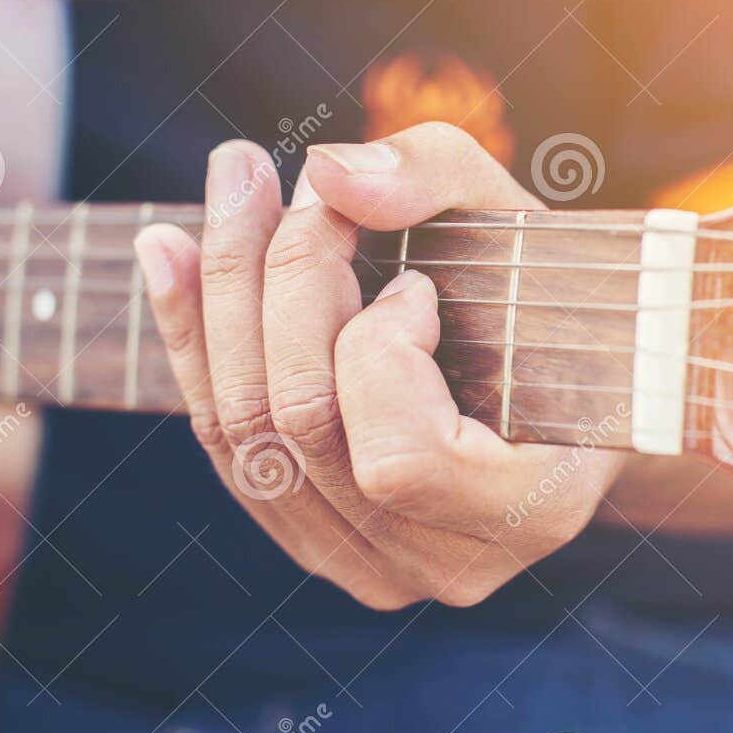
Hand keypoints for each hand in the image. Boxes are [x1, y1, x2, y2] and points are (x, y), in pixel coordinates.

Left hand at [134, 122, 622, 608]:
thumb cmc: (553, 299)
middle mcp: (443, 562)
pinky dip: (192, 340)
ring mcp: (371, 566)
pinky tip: (170, 250)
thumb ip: (435, 179)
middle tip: (255, 166)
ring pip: (246, 436)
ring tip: (225, 184)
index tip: (415, 282)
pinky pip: (227, 446)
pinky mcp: (313, 541)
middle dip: (271, 277)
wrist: (562, 385)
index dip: (381, 348)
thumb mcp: (515, 215)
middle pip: (302, 426)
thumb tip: (325, 175)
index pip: (399, 456)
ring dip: (216, 295)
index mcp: (526, 508)